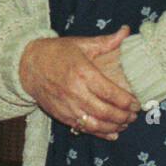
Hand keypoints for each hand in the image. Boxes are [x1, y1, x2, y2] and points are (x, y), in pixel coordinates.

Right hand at [19, 27, 139, 139]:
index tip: (137, 103)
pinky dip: (100, 133)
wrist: (28, 65)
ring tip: (125, 123)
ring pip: (95, 124)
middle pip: (105, 111)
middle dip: (123, 116)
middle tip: (134, 115)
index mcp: (82, 72)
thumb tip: (127, 31)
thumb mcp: (81, 44)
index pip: (109, 92)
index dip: (126, 101)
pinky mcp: (61, 115)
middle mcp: (75, 92)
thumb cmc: (57, 52)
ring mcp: (67, 106)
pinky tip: (112, 133)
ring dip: (114, 127)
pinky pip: (83, 129)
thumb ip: (107, 41)